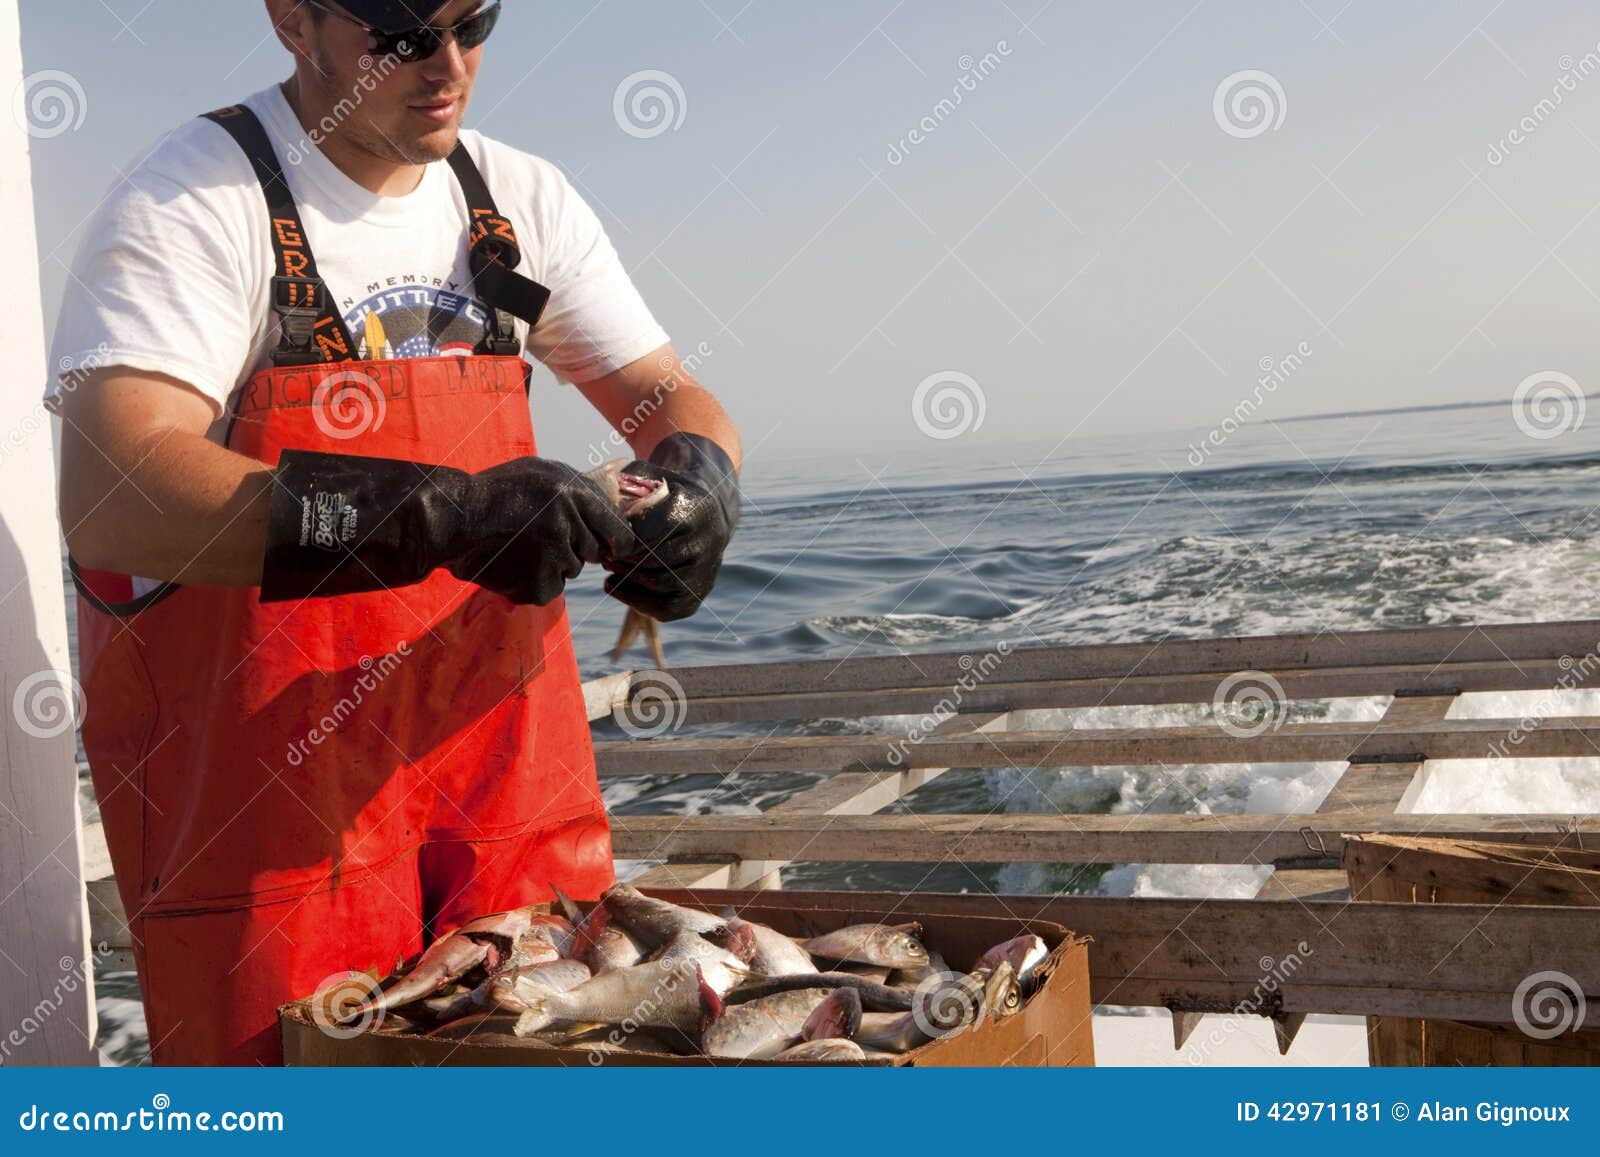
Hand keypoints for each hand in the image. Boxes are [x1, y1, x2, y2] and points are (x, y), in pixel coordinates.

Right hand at [450, 458, 638, 604]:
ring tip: (518, 547)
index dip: (615, 541)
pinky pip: (551, 588)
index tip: (613, 549)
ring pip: (570, 569)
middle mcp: (569, 523)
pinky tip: (510, 565)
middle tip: (542, 539)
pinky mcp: (539, 585)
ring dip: (552, 564)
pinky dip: (534, 582)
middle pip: (591, 551)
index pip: (616, 528)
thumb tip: (609, 510)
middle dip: (574, 548)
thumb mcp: (539, 473)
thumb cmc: (494, 493)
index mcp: (573, 492)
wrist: (451, 519)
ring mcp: (555, 555)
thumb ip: (576, 490)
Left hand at [603, 434, 738, 621]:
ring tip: (609, 566)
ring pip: (660, 584)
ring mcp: (708, 570)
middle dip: (624, 559)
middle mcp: (710, 540)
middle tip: (604, 555)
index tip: (607, 534)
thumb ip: (625, 485)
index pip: (652, 531)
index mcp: (697, 507)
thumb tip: (596, 500)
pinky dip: (636, 601)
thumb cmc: (666, 494)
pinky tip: (616, 585)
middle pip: (656, 559)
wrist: (706, 515)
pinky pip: (667, 608)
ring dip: (628, 578)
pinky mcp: (699, 594)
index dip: (623, 538)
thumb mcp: (648, 478)